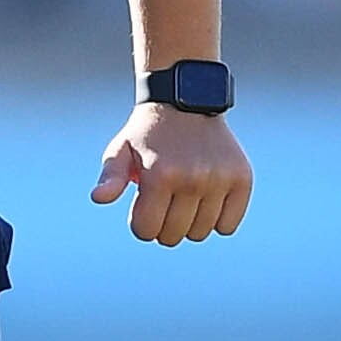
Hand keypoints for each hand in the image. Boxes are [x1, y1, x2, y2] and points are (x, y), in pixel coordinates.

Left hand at [92, 102, 251, 245]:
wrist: (186, 103)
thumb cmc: (148, 134)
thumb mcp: (120, 150)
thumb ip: (110, 177)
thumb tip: (98, 198)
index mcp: (160, 175)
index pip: (146, 230)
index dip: (140, 224)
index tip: (142, 206)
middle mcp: (193, 178)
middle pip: (172, 236)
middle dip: (161, 227)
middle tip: (162, 204)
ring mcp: (220, 180)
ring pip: (199, 233)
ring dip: (188, 225)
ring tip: (183, 201)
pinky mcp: (241, 179)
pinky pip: (227, 226)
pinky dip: (216, 222)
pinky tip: (205, 204)